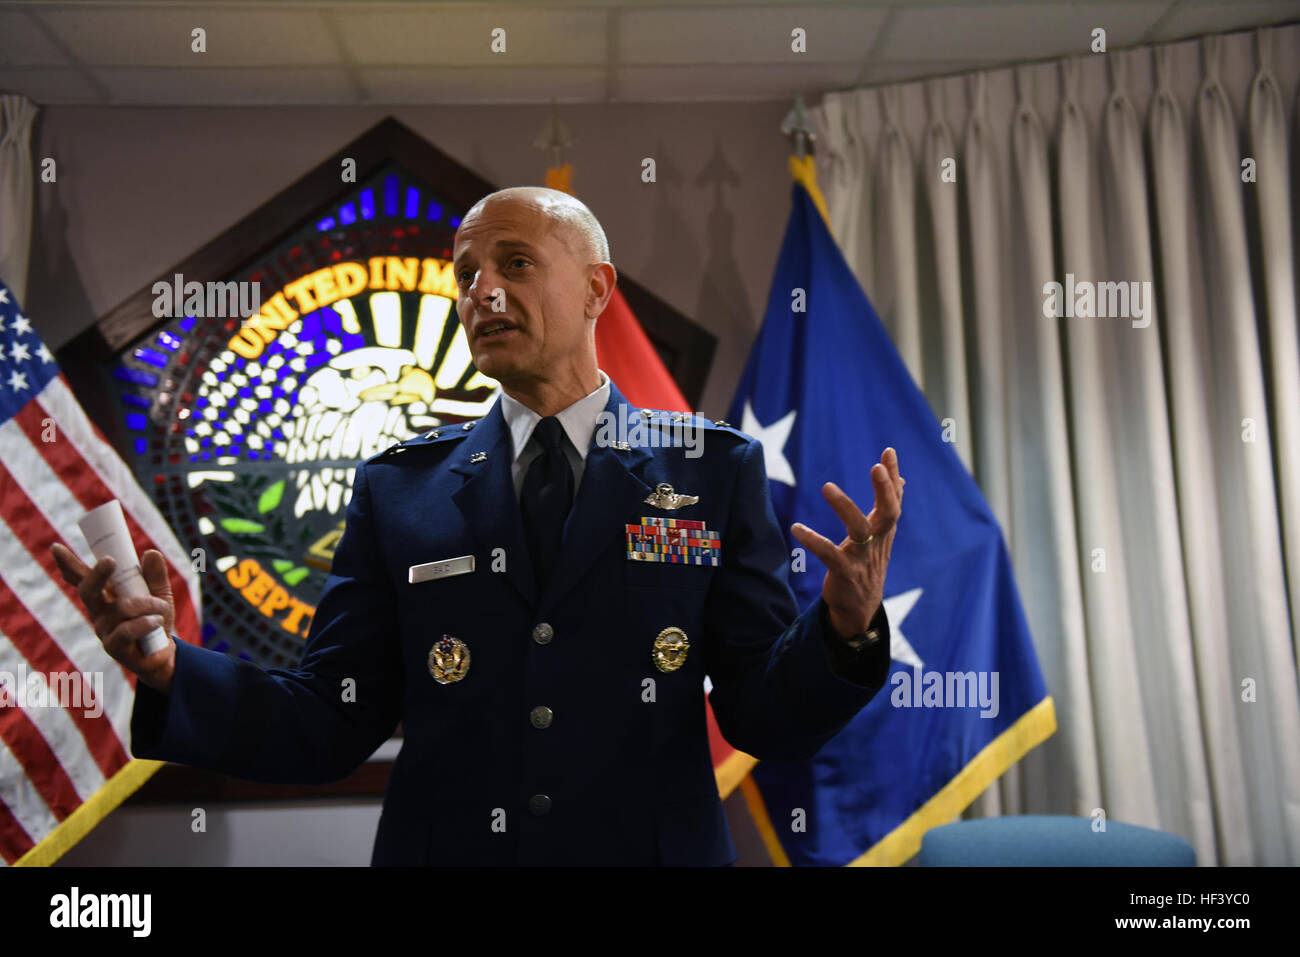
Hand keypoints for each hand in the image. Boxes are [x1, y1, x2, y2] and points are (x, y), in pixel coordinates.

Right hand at [49, 544, 176, 693]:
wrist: (163, 654)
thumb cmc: (155, 621)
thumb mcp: (160, 594)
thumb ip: (155, 575)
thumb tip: (150, 552)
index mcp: (105, 595)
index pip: (82, 578)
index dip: (69, 564)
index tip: (56, 547)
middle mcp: (99, 611)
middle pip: (88, 590)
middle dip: (97, 574)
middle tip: (109, 560)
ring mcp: (103, 629)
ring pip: (122, 608)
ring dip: (148, 604)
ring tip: (162, 608)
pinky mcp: (113, 647)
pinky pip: (128, 629)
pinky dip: (146, 622)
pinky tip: (157, 622)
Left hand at [790, 447, 904, 639]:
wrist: (860, 608)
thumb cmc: (868, 564)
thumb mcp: (880, 535)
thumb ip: (887, 507)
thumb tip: (902, 480)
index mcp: (884, 531)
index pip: (893, 500)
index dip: (892, 477)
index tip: (888, 451)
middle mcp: (877, 542)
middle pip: (888, 514)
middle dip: (884, 490)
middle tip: (876, 467)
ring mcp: (862, 559)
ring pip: (859, 531)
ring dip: (845, 508)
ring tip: (827, 486)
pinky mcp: (845, 573)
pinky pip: (829, 555)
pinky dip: (814, 541)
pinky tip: (797, 528)